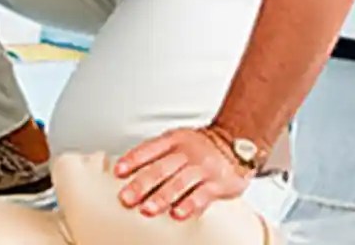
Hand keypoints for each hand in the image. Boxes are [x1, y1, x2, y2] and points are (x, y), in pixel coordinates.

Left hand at [114, 127, 251, 220]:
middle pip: (160, 168)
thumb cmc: (200, 145)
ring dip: (161, 197)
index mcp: (173, 140)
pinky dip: (188, 205)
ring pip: (179, 183)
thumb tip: (128, 169)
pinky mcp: (218, 184)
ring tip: (147, 209)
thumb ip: (155, 153)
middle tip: (127, 198)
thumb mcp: (176, 139)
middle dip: (141, 185)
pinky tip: (177, 214)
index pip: (148, 148)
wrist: (236, 142)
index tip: (118, 172)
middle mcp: (186, 153)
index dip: (132, 160)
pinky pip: (202, 195)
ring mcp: (202, 168)